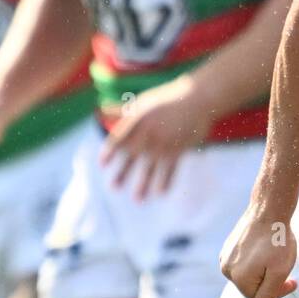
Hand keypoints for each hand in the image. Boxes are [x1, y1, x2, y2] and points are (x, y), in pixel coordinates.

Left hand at [100, 75, 216, 200]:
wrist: (196, 97)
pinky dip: (167, 180)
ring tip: (138, 199)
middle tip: (114, 188)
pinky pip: (172, 167)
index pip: (119, 138)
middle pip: (132, 156)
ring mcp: (165, 141)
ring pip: (152, 167)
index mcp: (138, 120)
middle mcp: (150, 132)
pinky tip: (161, 192)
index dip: (109, 152)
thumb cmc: (166, 99)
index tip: (102, 164)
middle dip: (123, 173)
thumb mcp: (143, 102)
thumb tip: (102, 110)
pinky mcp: (180, 147)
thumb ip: (123, 110)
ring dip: (144, 184)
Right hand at [219, 203, 296, 297]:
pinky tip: (267, 248)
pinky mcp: (228, 247)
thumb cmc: (278, 240)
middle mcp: (226, 269)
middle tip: (287, 267)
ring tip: (276, 255)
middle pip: (252, 287)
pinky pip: (244, 262)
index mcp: (238, 278)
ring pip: (249, 275)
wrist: (269, 208)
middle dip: (271, 281)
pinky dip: (256, 260)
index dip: (278, 292)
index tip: (293, 281)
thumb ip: (268, 294)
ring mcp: (225, 256)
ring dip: (264, 271)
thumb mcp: (279, 271)